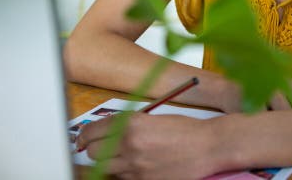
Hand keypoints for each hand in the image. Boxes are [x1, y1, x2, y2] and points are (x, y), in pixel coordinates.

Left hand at [76, 113, 220, 179]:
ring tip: (120, 157)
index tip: (82, 138)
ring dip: (108, 163)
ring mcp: (136, 166)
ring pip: (105, 168)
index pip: (92, 131)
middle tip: (99, 147)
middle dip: (93, 149)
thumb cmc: (185, 130)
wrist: (208, 147)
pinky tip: (136, 166)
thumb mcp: (152, 118)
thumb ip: (127, 125)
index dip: (84, 135)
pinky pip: (123, 179)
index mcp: (131, 123)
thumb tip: (105, 132)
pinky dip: (124, 174)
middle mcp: (130, 144)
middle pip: (93, 152)